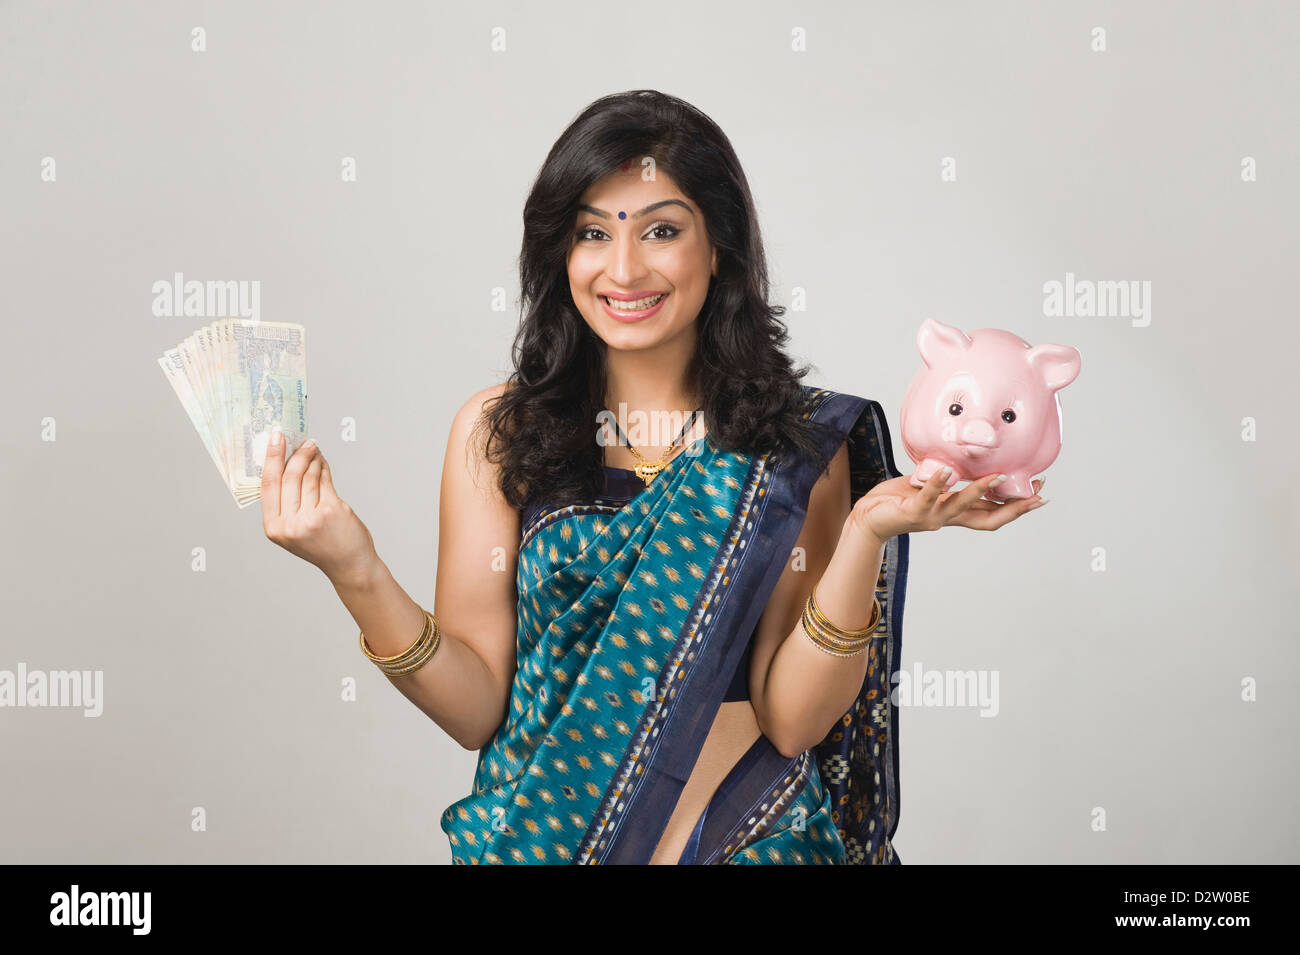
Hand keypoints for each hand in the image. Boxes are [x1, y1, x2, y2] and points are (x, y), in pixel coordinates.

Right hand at [261, 433, 378, 586]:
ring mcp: (311, 518)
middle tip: (302, 440)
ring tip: (314, 450)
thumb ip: (286, 503)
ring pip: (309, 477)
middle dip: (296, 454)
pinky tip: (323, 462)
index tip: (276, 437)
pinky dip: (324, 468)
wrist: (348, 564)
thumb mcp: (293, 529)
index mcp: (273, 528)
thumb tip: (286, 462)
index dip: (272, 458)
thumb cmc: (320, 544)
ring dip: (313, 459)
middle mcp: (290, 524)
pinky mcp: (331, 511)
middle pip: (289, 477)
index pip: (268, 485)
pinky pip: (325, 481)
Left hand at [850, 467, 1045, 543]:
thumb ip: (953, 483)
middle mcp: (949, 518)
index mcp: (956, 513)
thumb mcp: (934, 489)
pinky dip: (938, 483)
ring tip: (997, 476)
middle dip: (1013, 508)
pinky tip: (947, 470)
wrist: (868, 517)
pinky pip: (928, 496)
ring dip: (980, 491)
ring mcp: (932, 517)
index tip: (1040, 493)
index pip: (995, 513)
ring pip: (962, 506)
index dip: (1018, 506)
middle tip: (1035, 494)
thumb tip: (972, 466)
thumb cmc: (900, 500)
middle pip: (989, 519)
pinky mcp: (912, 511)